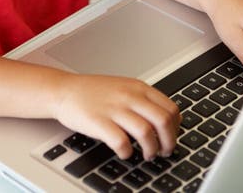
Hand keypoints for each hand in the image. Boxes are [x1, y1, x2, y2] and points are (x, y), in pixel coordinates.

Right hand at [55, 74, 179, 159]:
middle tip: (165, 151)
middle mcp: (129, 96)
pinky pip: (121, 141)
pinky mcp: (99, 122)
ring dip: (151, 149)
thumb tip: (165, 121)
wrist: (66, 90)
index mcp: (139, 87)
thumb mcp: (125, 87)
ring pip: (146, 132)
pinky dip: (128, 151)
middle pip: (163, 120)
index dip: (176, 127)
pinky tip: (125, 152)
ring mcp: (114, 109)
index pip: (170, 108)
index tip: (172, 137)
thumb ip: (144, 100)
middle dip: (169, 141)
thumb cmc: (95, 92)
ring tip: (148, 154)